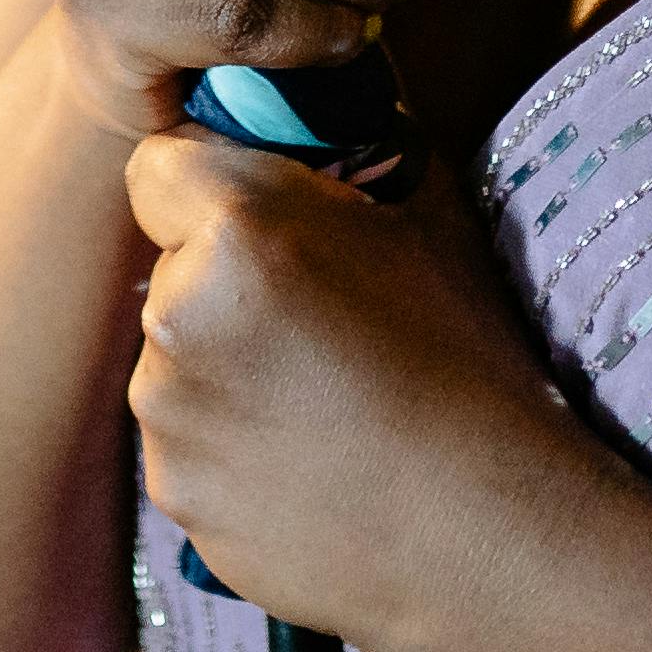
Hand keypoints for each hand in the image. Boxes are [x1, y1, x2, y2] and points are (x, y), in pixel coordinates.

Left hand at [124, 128, 603, 651]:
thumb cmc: (473, 365)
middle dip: (223, 286)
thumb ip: (347, 157)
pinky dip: (230, 453)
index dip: (210, 187)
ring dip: (223, 374)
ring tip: (324, 410)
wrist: (492, 533)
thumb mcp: (427, 218)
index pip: (159, 167)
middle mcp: (178, 318)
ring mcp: (169, 419)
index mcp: (239, 232)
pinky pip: (186, 448)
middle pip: (171, 271)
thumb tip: (313, 118)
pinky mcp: (178, 499)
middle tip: (318, 327)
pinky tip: (312, 469)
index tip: (263, 222)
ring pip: (174, 365)